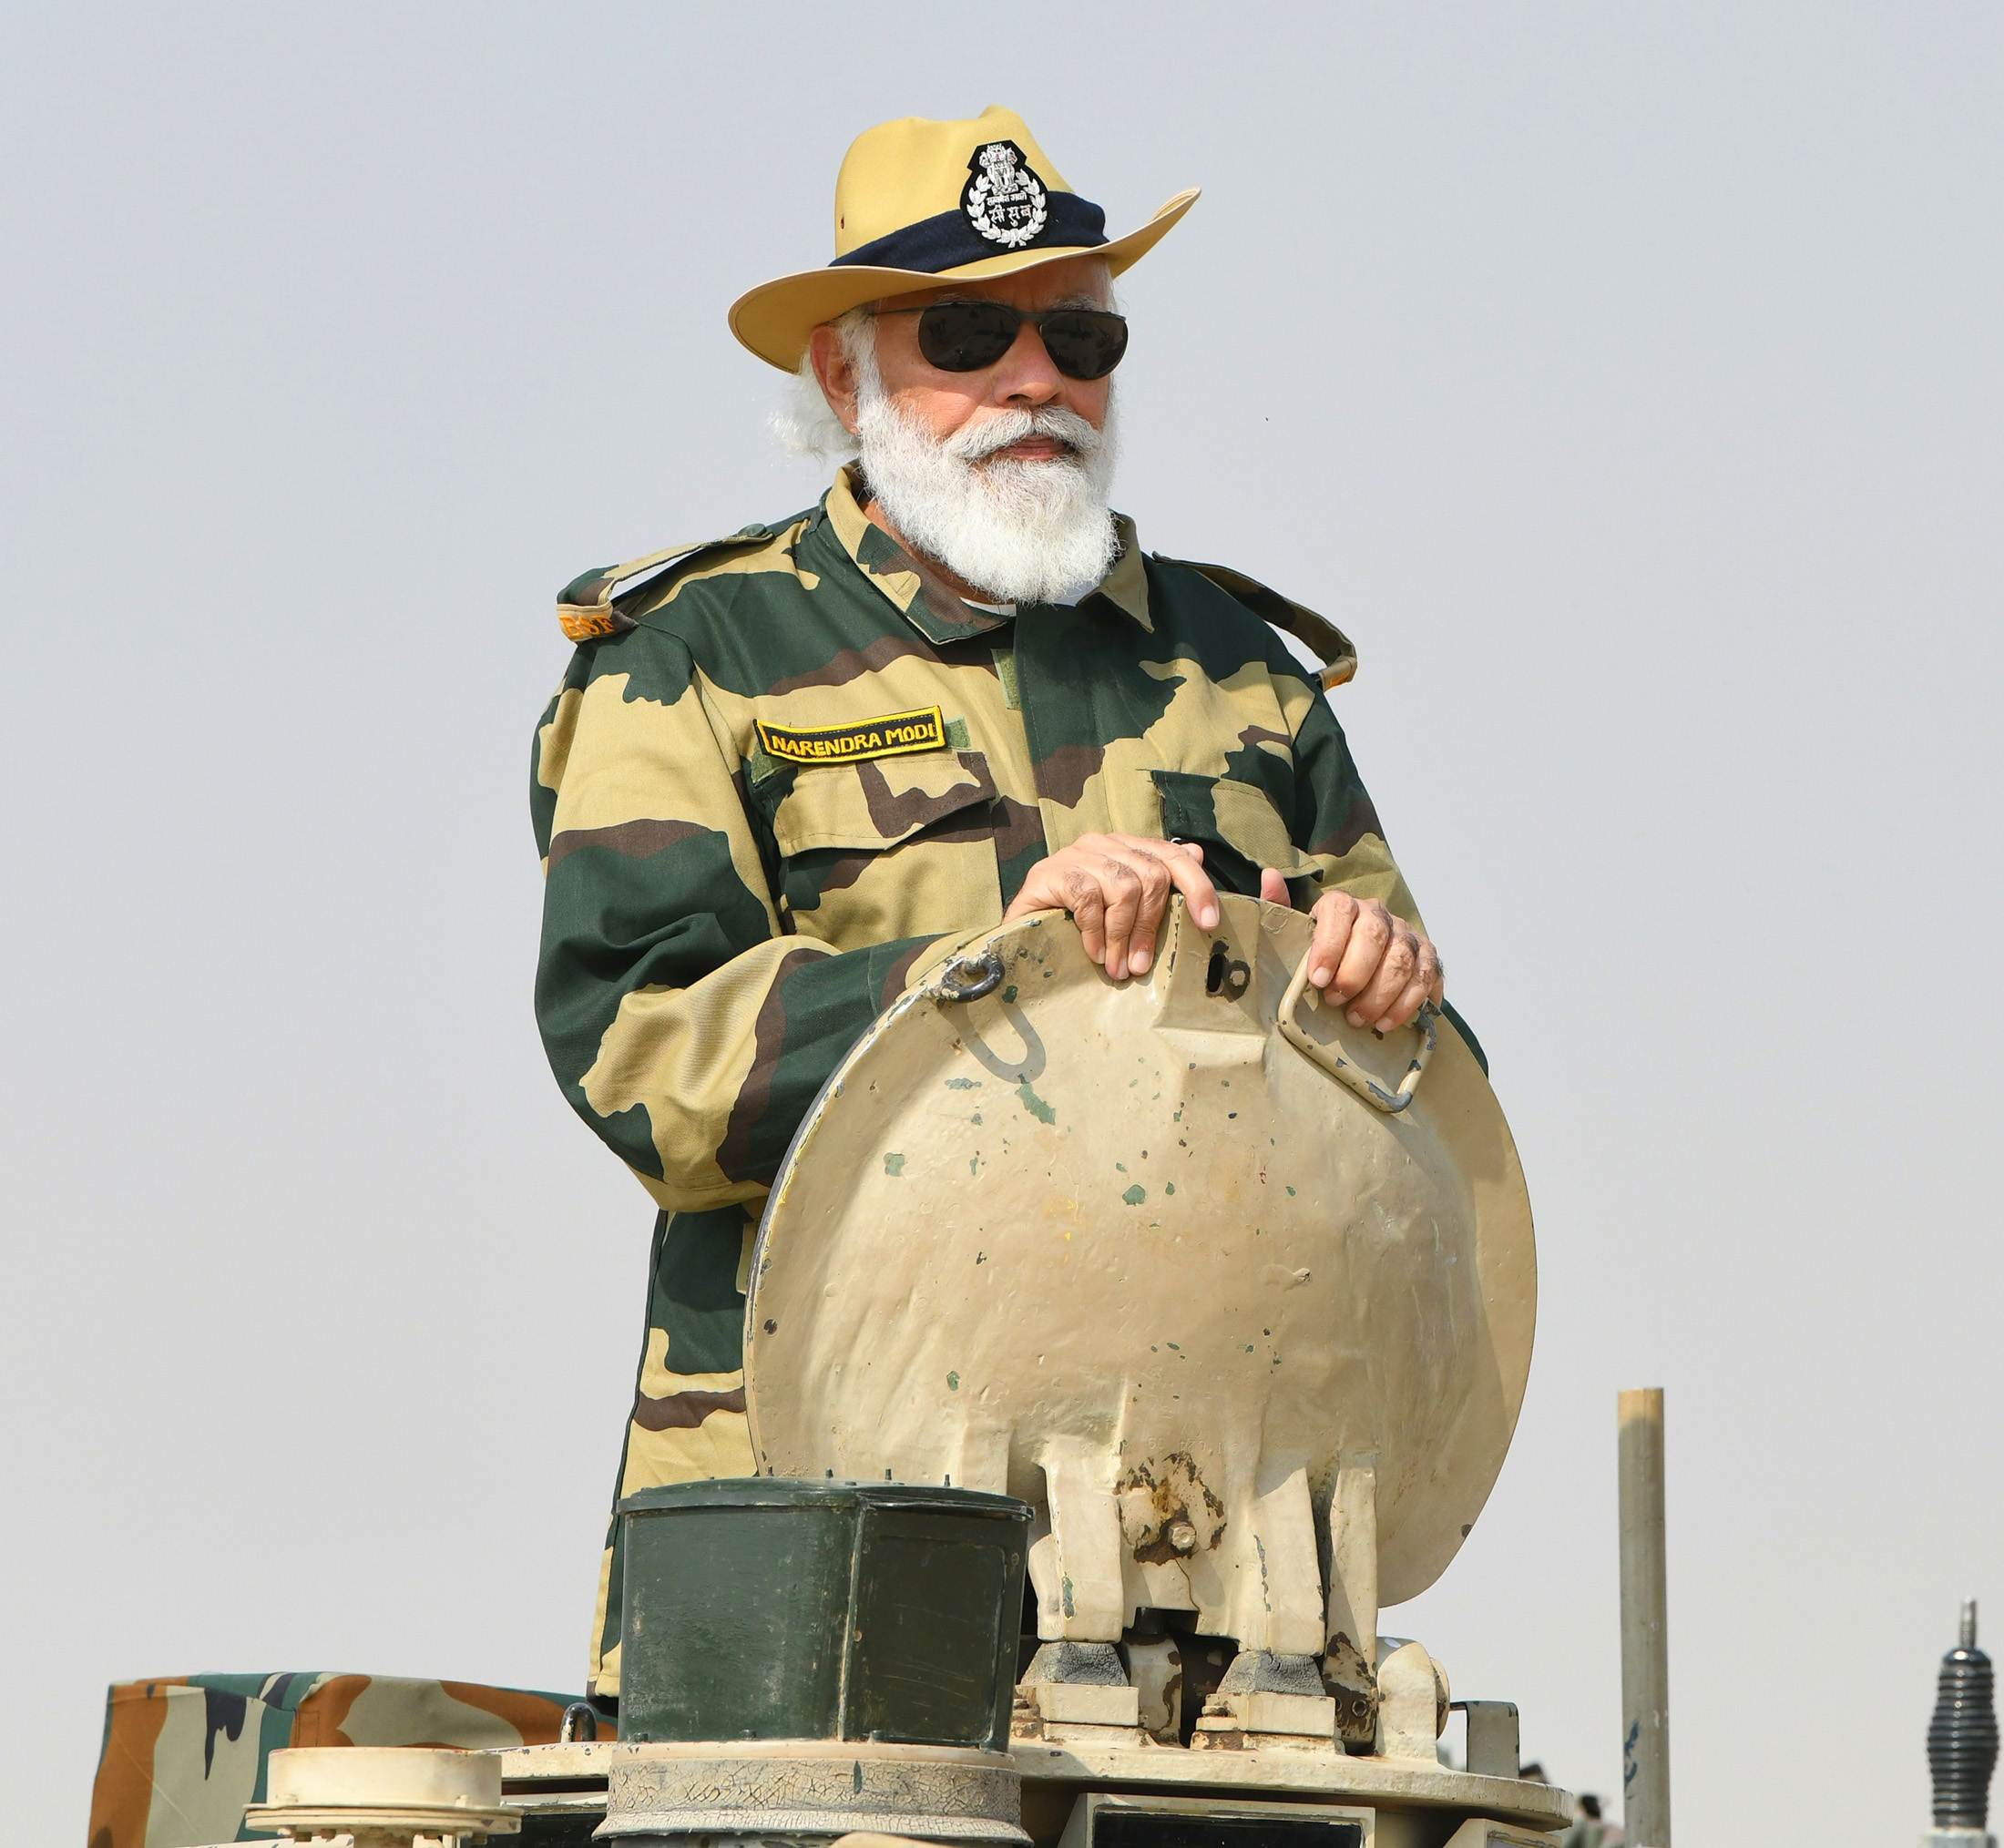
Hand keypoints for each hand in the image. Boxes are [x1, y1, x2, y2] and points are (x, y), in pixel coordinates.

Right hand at [1005, 834, 1219, 979]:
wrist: (1019, 932)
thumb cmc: (1076, 924)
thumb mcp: (1120, 910)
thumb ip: (1156, 886)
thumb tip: (1198, 856)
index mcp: (1127, 848)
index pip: (1172, 856)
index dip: (1197, 887)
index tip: (1209, 923)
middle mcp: (1104, 844)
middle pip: (1152, 875)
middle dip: (1151, 926)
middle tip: (1141, 965)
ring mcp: (1076, 855)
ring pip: (1124, 887)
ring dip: (1123, 935)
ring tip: (1117, 967)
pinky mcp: (1051, 872)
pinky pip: (1088, 898)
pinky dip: (1094, 932)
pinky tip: (1092, 954)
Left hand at [1258, 869, 1442, 1031]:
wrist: (1360, 963)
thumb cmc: (1320, 954)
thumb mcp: (1295, 933)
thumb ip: (1278, 908)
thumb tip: (1269, 875)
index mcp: (1343, 904)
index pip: (1339, 910)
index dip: (1329, 945)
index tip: (1318, 980)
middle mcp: (1378, 914)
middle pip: (1374, 936)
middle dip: (1354, 975)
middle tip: (1336, 1002)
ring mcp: (1406, 934)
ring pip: (1401, 959)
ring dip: (1379, 995)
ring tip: (1357, 1019)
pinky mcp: (1428, 957)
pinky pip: (1425, 977)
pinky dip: (1406, 1004)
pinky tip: (1385, 1023)